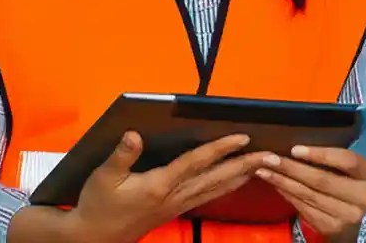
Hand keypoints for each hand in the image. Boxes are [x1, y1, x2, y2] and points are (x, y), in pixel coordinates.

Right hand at [61, 132, 272, 242]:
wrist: (96, 237)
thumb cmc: (98, 205)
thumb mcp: (104, 177)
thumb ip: (122, 155)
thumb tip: (134, 134)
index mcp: (159, 185)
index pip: (195, 163)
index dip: (219, 149)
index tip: (241, 137)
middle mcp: (174, 196)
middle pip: (215, 178)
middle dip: (244, 165)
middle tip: (269, 155)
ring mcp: (177, 205)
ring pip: (215, 189)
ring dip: (240, 176)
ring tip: (261, 166)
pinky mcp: (175, 210)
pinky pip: (207, 196)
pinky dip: (225, 186)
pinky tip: (234, 182)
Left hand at [255, 146, 365, 241]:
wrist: (351, 214)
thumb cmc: (342, 180)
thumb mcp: (343, 167)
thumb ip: (327, 156)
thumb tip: (291, 145)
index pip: (346, 161)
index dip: (320, 154)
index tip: (294, 149)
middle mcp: (363, 196)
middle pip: (323, 180)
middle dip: (292, 168)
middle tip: (268, 158)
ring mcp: (349, 215)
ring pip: (310, 195)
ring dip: (282, 182)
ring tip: (263, 170)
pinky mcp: (333, 227)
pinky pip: (304, 208)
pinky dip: (286, 194)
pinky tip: (274, 184)